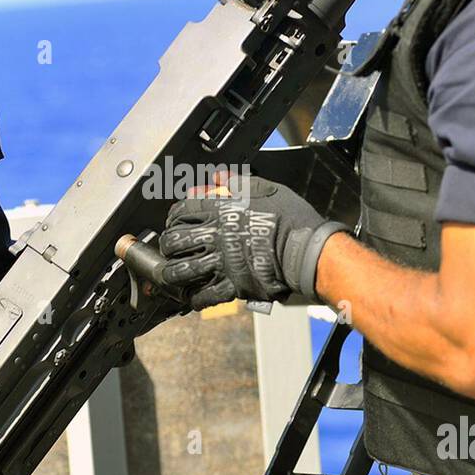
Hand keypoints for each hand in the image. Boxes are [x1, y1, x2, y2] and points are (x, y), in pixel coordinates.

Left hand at [158, 174, 348, 309]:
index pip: (182, 210)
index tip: (174, 220)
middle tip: (169, 247)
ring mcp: (222, 263)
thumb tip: (219, 176)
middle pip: (174, 241)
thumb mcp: (263, 189)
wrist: (307, 250)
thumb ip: (236, 182)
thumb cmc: (290, 218)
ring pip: (181, 271)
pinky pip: (203, 296)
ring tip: (172, 273)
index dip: (173, 215)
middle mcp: (216, 236)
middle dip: (167, 244)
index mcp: (221, 210)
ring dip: (172, 273)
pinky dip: (194, 297)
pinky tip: (193, 295)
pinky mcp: (232, 286)